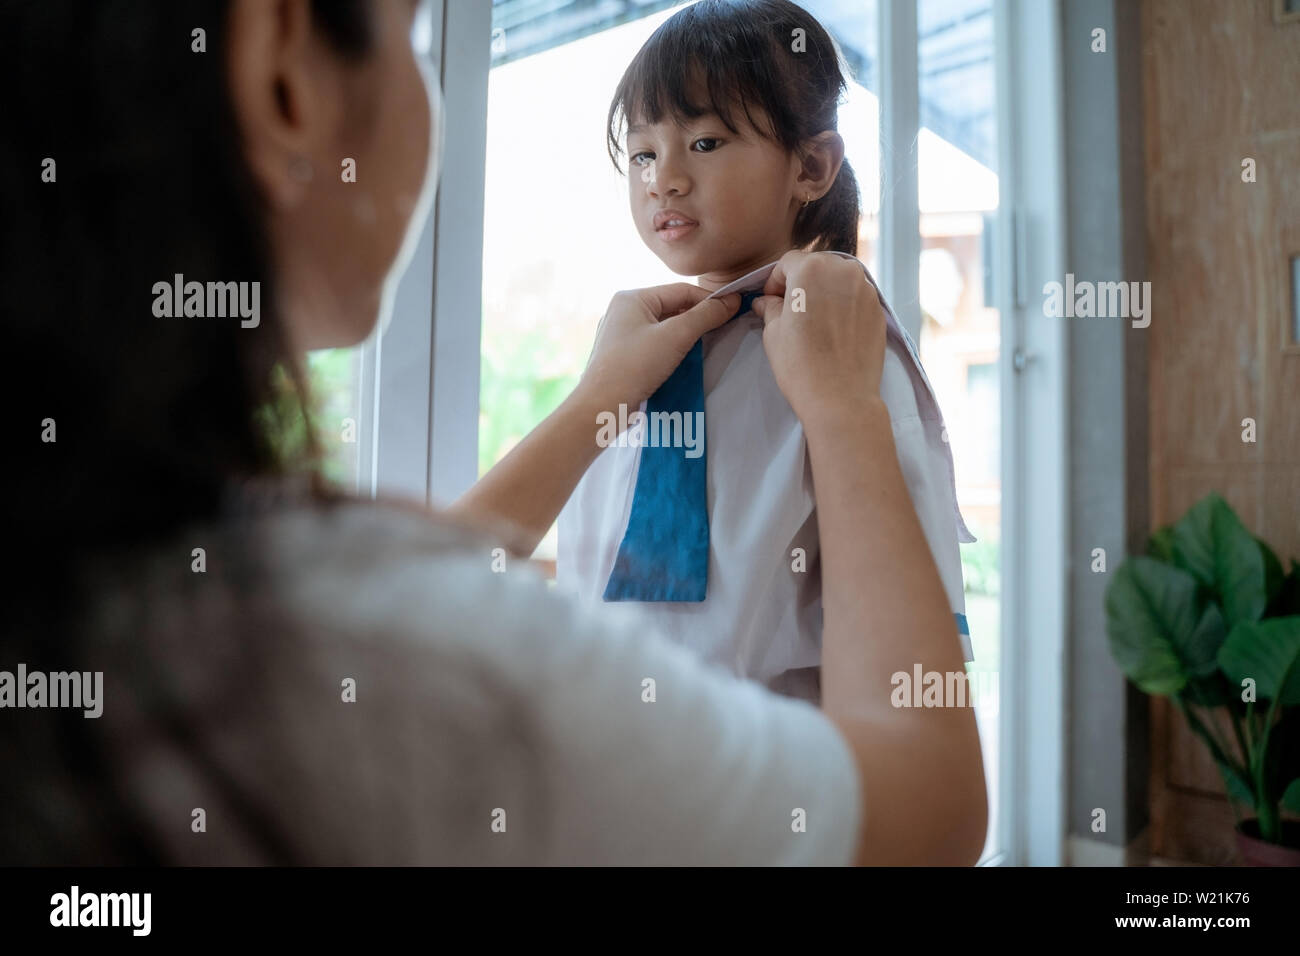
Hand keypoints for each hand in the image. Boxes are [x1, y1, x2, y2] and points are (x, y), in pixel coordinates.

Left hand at [578, 283, 740, 413]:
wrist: (601, 407)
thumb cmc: (635, 366)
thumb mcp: (676, 336)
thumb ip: (706, 316)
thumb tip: (733, 300)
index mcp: (632, 298)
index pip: (681, 291)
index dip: (709, 301)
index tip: (734, 312)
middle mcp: (623, 312)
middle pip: (672, 309)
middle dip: (697, 320)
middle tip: (724, 332)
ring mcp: (620, 336)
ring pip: (664, 329)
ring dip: (686, 338)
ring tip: (707, 348)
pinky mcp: (622, 357)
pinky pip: (654, 346)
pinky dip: (672, 351)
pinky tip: (685, 362)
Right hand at [749, 251, 886, 430]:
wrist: (841, 398)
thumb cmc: (801, 365)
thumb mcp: (773, 332)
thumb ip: (770, 308)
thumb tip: (766, 301)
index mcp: (811, 269)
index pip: (787, 262)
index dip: (775, 281)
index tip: (771, 300)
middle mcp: (843, 270)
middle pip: (816, 266)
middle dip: (802, 283)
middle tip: (792, 310)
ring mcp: (866, 288)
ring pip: (838, 281)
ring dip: (824, 293)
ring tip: (815, 322)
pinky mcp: (879, 308)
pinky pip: (855, 298)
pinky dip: (843, 306)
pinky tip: (834, 331)